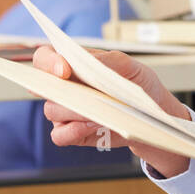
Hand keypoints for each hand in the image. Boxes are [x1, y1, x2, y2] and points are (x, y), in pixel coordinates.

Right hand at [32, 45, 192, 177]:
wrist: (152, 119)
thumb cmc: (139, 87)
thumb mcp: (132, 68)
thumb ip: (109, 61)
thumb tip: (89, 61)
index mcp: (73, 65)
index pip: (44, 57)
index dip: (47, 62)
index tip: (64, 70)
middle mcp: (64, 87)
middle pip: (42, 86)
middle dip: (58, 90)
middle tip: (81, 94)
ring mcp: (66, 111)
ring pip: (52, 111)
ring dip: (74, 112)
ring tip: (99, 111)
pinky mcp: (73, 133)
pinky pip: (59, 135)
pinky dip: (74, 131)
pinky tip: (94, 126)